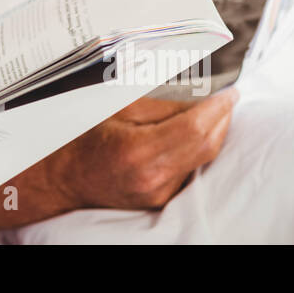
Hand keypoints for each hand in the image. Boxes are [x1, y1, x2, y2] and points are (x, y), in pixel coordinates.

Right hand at [57, 90, 237, 209]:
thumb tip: (196, 97)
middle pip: (206, 146)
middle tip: (227, 98)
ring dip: (214, 134)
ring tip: (214, 112)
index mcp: (138, 151)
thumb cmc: (83, 137)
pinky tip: (194, 133)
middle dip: (222, 119)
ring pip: (202, 160)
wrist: (64, 178)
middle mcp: (152, 178)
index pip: (195, 129)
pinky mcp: (160, 200)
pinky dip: (198, 150)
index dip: (218, 108)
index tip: (230, 92)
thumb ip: (159, 103)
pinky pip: (189, 170)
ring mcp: (158, 193)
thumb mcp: (115, 108)